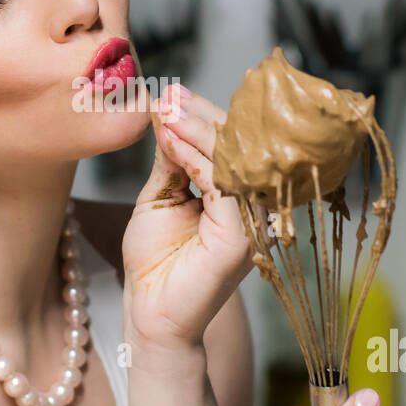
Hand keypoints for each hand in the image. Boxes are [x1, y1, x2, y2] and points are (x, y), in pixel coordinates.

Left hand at [122, 81, 255, 350]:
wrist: (150, 312)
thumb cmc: (155, 261)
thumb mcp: (160, 196)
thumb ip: (171, 159)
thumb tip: (168, 111)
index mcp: (239, 196)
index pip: (230, 146)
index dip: (200, 117)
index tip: (170, 93)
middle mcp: (254, 207)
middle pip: (238, 148)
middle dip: (199, 117)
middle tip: (167, 96)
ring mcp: (253, 222)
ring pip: (232, 161)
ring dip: (195, 130)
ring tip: (164, 110)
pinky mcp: (242, 237)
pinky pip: (223, 185)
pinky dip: (195, 157)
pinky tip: (170, 139)